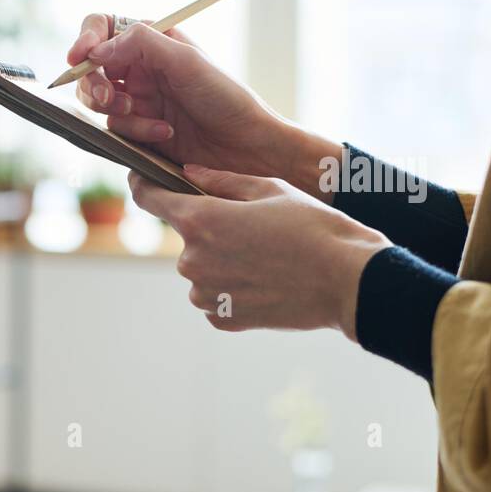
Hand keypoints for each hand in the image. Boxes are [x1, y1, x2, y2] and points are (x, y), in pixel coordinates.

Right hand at [67, 15, 340, 196]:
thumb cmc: (225, 97)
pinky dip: (137, 132)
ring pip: (99, 103)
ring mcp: (138, 99)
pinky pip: (116, 130)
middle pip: (92, 69)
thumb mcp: (186, 61)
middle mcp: (140, 67)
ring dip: (121, 112)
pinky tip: (166, 132)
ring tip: (151, 117)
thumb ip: (141, 45)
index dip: (86, 39)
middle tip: (107, 98)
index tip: (78, 57)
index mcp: (152, 41)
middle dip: (94, 84)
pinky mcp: (138, 130)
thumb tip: (96, 50)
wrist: (246, 145)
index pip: (104, 27)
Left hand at [129, 164, 390, 338]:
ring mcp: (205, 293)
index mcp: (200, 220)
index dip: (143, 185)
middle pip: (186, 238)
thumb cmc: (314, 227)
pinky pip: (215, 298)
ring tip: (267, 257)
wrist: (347, 280)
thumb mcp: (270, 189)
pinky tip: (265, 281)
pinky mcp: (222, 319)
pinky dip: (232, 289)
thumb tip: (188, 173)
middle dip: (210, 230)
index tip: (143, 180)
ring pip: (200, 270)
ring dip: (222, 262)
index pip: (149, 199)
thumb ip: (221, 180)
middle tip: (254, 228)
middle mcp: (192, 260)